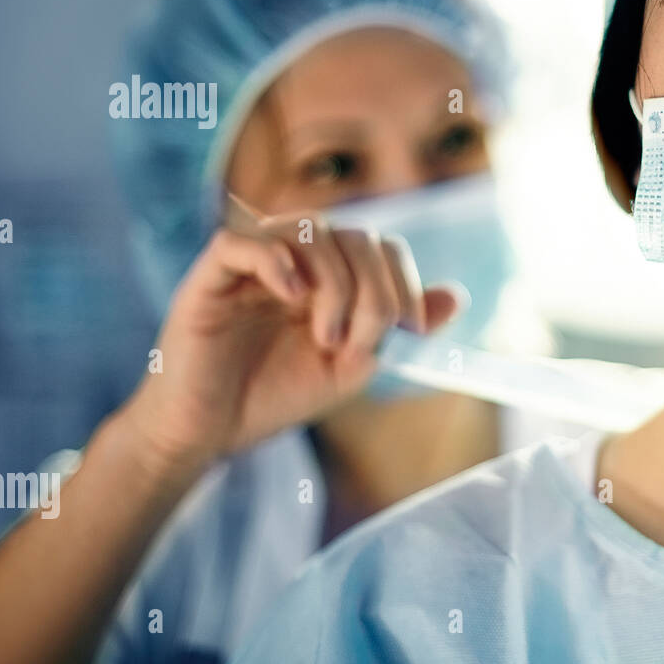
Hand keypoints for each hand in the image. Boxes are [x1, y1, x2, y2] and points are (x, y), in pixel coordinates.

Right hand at [115, 198, 463, 474]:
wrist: (206, 434)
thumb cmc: (272, 398)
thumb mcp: (351, 367)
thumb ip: (396, 330)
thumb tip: (456, 298)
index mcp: (327, 277)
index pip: (378, 246)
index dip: (404, 278)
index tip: (410, 328)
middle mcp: (293, 260)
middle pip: (352, 235)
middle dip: (373, 288)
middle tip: (361, 341)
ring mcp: (253, 262)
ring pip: (309, 230)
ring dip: (334, 282)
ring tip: (327, 337)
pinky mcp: (211, 275)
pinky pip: (245, 239)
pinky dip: (278, 260)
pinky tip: (293, 298)